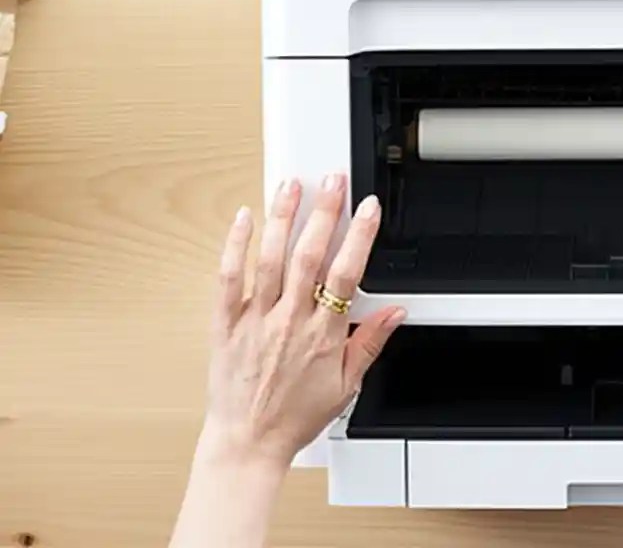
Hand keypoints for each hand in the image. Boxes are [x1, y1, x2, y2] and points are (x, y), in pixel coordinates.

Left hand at [171, 175, 404, 547]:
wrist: (248, 442)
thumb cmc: (294, 416)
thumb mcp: (347, 385)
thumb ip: (370, 343)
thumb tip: (395, 313)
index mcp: (322, 335)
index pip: (345, 275)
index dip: (359, 237)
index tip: (367, 209)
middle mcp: (288, 322)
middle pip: (308, 257)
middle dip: (323, 213)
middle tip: (332, 181)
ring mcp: (255, 320)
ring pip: (269, 259)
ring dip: (281, 218)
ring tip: (291, 186)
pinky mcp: (226, 323)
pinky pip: (229, 278)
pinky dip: (236, 246)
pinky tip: (244, 218)